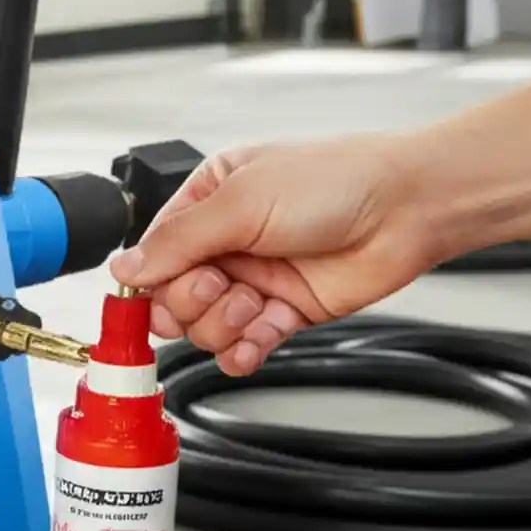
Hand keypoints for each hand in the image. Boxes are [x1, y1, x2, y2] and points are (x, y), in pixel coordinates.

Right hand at [112, 134, 437, 374]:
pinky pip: (244, 345)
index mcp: (206, 201)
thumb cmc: (335, 181)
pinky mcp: (283, 311)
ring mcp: (255, 278)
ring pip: (206, 327)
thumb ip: (177, 241)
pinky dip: (246, 349)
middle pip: (173, 298)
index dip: (151, 282)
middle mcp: (226, 241)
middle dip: (192, 303)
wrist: (406, 208)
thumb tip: (125, 268)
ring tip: (253, 303)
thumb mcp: (241, 202)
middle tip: (219, 284)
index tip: (152, 299)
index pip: (154, 254)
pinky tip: (255, 340)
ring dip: (224, 324)